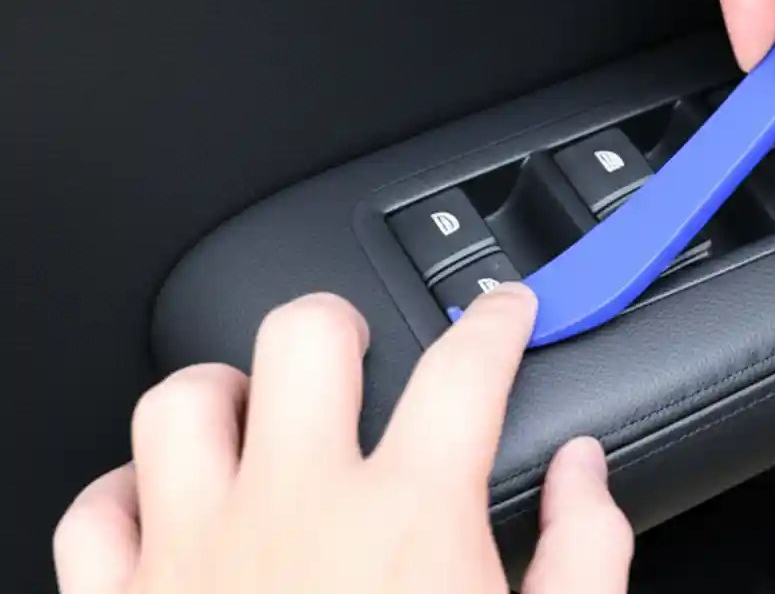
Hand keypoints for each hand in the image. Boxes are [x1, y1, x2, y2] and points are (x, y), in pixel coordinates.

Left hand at [53, 285, 632, 592]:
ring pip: (181, 403)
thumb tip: (585, 476)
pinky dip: (128, 493)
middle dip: (341, 326)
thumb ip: (582, 553)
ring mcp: (195, 551)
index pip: (467, 369)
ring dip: (224, 392)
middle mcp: (295, 510)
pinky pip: (96, 508)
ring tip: (255, 410)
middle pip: (304, 339)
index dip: (495, 322)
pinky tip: (166, 508)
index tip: (502, 314)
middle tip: (359, 353)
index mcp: (409, 520)